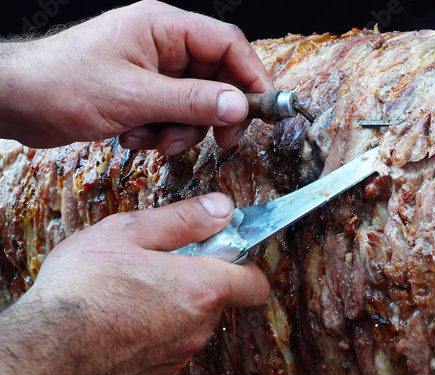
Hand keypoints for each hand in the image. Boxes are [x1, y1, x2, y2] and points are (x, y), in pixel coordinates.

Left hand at [0, 0, 271, 152]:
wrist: (16, 101)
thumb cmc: (62, 84)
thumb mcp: (135, 97)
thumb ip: (192, 102)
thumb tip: (239, 105)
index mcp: (163, 27)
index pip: (228, 45)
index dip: (252, 77)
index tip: (265, 111)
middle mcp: (163, 45)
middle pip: (219, 79)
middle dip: (214, 114)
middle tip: (219, 141)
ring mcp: (153, 70)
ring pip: (198, 104)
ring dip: (182, 131)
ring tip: (150, 139)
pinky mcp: (143, 93)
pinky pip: (174, 117)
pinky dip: (161, 134)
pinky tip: (132, 137)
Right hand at [0, 194, 269, 374]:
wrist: (46, 348)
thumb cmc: (83, 286)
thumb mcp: (128, 232)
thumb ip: (184, 220)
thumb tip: (224, 208)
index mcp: (203, 289)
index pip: (255, 284)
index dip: (242, 267)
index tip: (218, 256)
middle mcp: (201, 328)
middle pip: (218, 302)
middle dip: (196, 285)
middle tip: (154, 270)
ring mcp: (180, 357)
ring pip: (191, 327)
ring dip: (172, 312)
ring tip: (128, 297)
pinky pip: (166, 351)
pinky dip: (151, 338)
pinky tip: (118, 326)